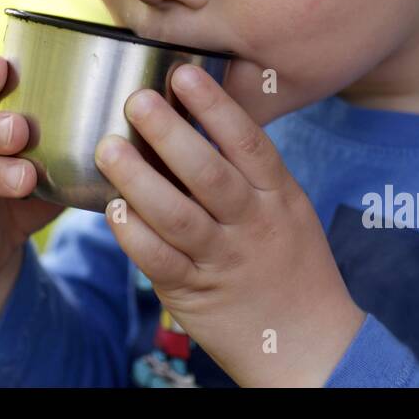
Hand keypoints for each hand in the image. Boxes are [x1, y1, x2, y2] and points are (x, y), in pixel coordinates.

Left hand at [94, 63, 365, 386]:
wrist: (310, 345)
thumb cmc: (292, 264)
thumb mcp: (288, 210)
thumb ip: (248, 171)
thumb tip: (193, 116)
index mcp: (279, 196)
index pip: (248, 143)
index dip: (215, 105)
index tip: (183, 73)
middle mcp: (254, 225)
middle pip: (209, 174)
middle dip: (170, 133)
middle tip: (135, 99)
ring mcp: (224, 261)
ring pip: (178, 216)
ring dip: (139, 180)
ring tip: (109, 148)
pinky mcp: (195, 294)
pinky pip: (161, 262)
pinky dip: (135, 235)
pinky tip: (114, 210)